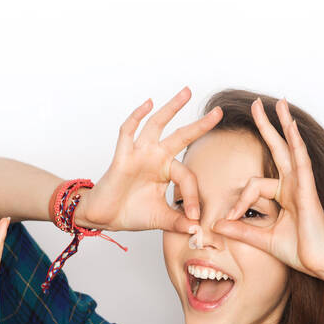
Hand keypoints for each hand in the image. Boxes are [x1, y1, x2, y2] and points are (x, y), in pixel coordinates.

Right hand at [73, 86, 221, 233]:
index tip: (193, 217)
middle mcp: (155, 157)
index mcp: (166, 171)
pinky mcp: (122, 156)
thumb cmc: (130, 213)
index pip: (187, 177)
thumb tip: (197, 230)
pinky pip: (128, 132)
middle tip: (219, 112)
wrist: (104, 217)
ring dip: (172, 108)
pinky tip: (148, 103)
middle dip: (201, 125)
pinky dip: (136, 116)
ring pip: (157, 125)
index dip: (192, 197)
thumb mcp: (160, 219)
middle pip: (181, 136)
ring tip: (187, 92)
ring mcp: (139, 154)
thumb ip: (178, 222)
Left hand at [210, 98, 323, 277]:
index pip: (253, 186)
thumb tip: (218, 225)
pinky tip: (291, 126)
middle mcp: (293, 185)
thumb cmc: (299, 251)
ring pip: (291, 148)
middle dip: (268, 126)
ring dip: (284, 124)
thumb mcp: (262, 239)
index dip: (238, 202)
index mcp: (284, 195)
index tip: (230, 219)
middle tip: (257, 104)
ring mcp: (302, 185)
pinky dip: (296, 143)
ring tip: (278, 103)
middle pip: (278, 148)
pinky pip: (301, 162)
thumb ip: (241, 230)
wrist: (321, 263)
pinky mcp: (308, 190)